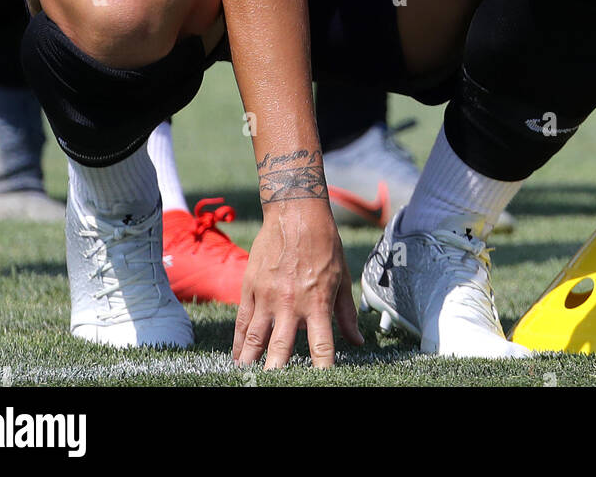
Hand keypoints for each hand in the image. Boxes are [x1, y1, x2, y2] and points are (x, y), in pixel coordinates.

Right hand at [232, 200, 362, 369]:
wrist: (296, 211)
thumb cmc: (324, 243)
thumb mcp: (341, 277)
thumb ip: (346, 313)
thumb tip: (358, 341)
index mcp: (317, 302)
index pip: (322, 346)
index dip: (321, 369)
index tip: (320, 382)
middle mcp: (291, 303)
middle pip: (282, 349)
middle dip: (278, 372)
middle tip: (274, 384)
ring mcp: (267, 296)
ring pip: (256, 339)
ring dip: (252, 362)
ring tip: (248, 376)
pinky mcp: (250, 287)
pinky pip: (243, 321)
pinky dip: (238, 342)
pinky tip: (237, 356)